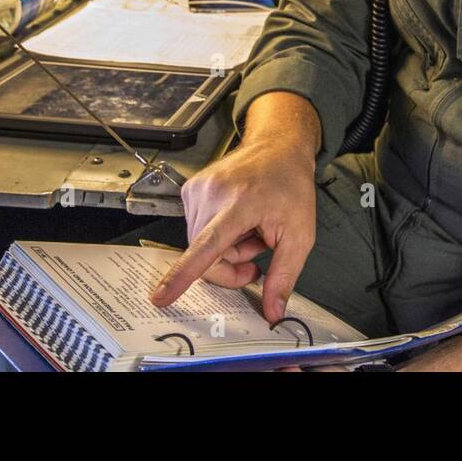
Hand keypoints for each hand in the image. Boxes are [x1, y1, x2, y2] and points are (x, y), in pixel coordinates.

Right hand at [150, 92, 321, 323]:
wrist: (278, 148)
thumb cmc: (290, 186)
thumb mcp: (299, 235)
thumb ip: (284, 276)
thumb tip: (273, 312)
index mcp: (240, 204)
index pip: (206, 246)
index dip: (183, 275)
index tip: (162, 295)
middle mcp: (213, 194)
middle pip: (205, 256)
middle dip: (231, 264)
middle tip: (258, 249)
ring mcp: (198, 189)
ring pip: (199, 246)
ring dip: (225, 248)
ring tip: (249, 227)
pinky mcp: (190, 189)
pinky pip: (197, 229)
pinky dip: (216, 233)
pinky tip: (236, 217)